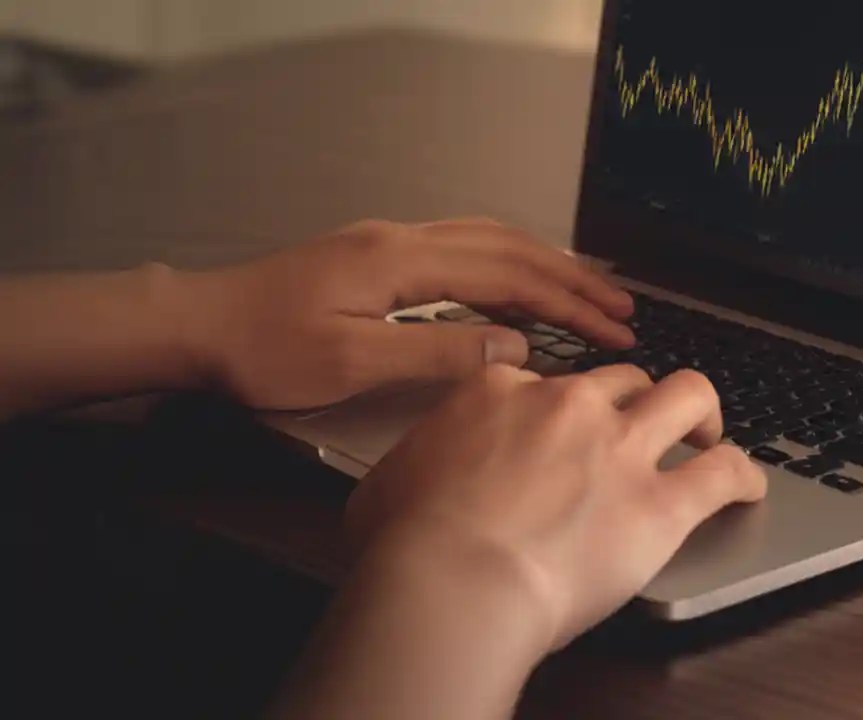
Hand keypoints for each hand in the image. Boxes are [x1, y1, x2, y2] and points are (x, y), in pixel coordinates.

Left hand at [183, 218, 634, 409]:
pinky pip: (464, 247)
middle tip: (622, 310)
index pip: (509, 276)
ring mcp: (391, 241)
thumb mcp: (352, 363)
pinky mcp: (378, 255)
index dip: (569, 304)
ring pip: (489, 239)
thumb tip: (514, 349)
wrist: (197, 325)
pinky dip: (509, 263)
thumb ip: (437, 351)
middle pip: (509, 247)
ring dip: (545, 265)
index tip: (614, 330)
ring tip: (589, 293)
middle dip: (572, 278)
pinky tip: (519, 286)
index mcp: (403, 261)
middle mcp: (404, 239)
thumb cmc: (265, 353)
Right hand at [345, 364, 767, 649]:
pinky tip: (747, 485)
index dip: (558, 405)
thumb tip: (422, 476)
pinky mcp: (660, 503)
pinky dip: (743, 475)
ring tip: (705, 432)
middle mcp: (569, 405)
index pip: (546, 380)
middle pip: (622, 379)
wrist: (450, 583)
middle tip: (636, 428)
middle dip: (633, 399)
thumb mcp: (391, 479)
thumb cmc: (409, 543)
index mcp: (502, 391)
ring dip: (701, 411)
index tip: (561, 427)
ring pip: (687, 395)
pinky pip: (723, 472)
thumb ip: (424, 460)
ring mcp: (620, 449)